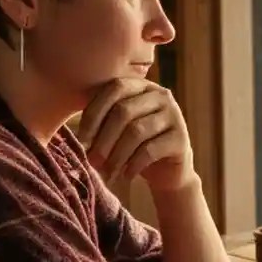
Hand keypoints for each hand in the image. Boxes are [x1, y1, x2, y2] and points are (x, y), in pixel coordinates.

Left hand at [76, 78, 192, 189]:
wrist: (167, 171)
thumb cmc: (134, 147)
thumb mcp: (117, 129)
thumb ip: (101, 120)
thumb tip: (80, 139)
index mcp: (142, 85)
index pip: (114, 89)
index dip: (94, 113)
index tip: (81, 140)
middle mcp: (161, 95)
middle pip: (124, 111)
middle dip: (103, 139)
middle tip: (92, 162)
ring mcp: (174, 115)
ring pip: (136, 132)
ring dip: (117, 156)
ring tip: (107, 172)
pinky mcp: (181, 138)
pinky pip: (150, 150)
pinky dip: (133, 165)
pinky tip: (126, 176)